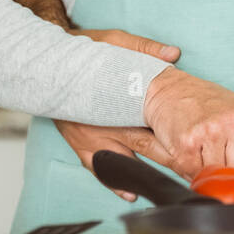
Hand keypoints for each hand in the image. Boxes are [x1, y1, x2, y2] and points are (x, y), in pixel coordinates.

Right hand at [53, 27, 184, 199]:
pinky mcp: (78, 144)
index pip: (146, 114)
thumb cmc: (82, 50)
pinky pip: (95, 167)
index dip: (168, 126)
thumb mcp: (113, 41)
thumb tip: (174, 54)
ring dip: (136, 172)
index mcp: (111, 96)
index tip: (186, 135)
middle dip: (160, 154)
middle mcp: (100, 121)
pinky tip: (128, 192)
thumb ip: (143, 49)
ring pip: (117, 161)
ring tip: (159, 183)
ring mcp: (87, 136)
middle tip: (182, 164)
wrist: (47, 60)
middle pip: (137, 142)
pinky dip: (112, 180)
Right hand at [142, 67, 233, 185]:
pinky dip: (193, 171)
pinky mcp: (187, 144)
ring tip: (207, 153)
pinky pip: (197, 175)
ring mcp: (211, 133)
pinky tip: (193, 153)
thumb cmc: (210, 104)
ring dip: (212, 174)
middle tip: (224, 159)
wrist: (172, 90)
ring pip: (221, 177)